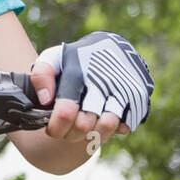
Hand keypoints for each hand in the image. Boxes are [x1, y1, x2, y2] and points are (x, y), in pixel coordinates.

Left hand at [29, 31, 153, 146]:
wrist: (111, 45)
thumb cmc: (75, 58)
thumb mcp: (53, 59)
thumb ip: (41, 76)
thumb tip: (45, 100)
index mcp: (77, 72)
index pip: (66, 112)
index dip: (56, 127)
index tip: (52, 127)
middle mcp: (103, 81)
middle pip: (85, 125)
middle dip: (71, 133)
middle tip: (68, 128)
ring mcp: (123, 89)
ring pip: (107, 127)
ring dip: (93, 134)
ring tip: (85, 126)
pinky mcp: (138, 96)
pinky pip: (126, 125)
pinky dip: (114, 129)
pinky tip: (104, 118)